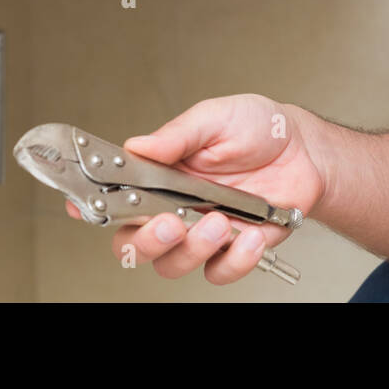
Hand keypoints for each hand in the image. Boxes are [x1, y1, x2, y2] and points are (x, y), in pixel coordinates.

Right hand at [63, 93, 324, 284]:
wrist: (306, 149)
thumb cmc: (257, 127)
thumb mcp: (216, 117)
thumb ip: (177, 134)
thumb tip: (136, 145)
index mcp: (159, 173)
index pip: (114, 194)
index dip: (90, 205)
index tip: (81, 207)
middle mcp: (173, 207)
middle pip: (132, 244)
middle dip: (144, 241)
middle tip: (168, 223)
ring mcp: (201, 232)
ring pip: (172, 263)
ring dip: (193, 247)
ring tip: (220, 220)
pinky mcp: (233, 249)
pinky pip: (219, 271)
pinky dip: (235, 258)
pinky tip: (252, 233)